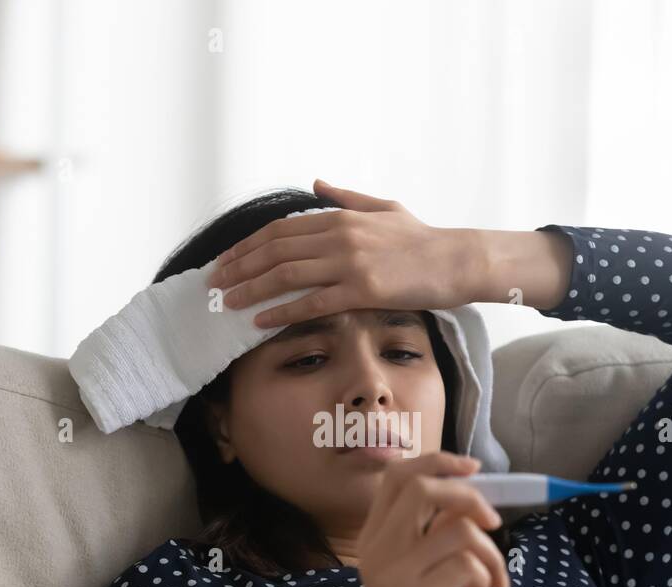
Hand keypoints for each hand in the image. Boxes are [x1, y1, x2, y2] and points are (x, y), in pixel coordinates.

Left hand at [205, 180, 481, 327]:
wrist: (456, 260)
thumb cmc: (422, 238)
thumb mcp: (383, 207)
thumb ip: (345, 197)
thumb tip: (316, 182)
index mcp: (340, 217)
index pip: (280, 230)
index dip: (247, 246)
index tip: (226, 260)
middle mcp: (340, 236)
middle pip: (274, 251)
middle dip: (239, 268)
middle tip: (215, 284)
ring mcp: (350, 264)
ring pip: (287, 275)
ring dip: (252, 290)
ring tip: (229, 303)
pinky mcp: (362, 291)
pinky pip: (312, 302)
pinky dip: (283, 311)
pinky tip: (261, 320)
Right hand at [356, 451, 511, 586]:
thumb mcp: (425, 569)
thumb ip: (434, 530)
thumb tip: (469, 493)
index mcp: (374, 538)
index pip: (398, 475)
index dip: (438, 461)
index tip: (473, 469)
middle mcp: (375, 552)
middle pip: (424, 489)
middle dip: (471, 498)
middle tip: (493, 525)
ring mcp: (392, 578)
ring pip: (459, 530)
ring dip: (492, 554)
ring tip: (492, 581)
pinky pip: (468, 564)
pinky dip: (488, 578)